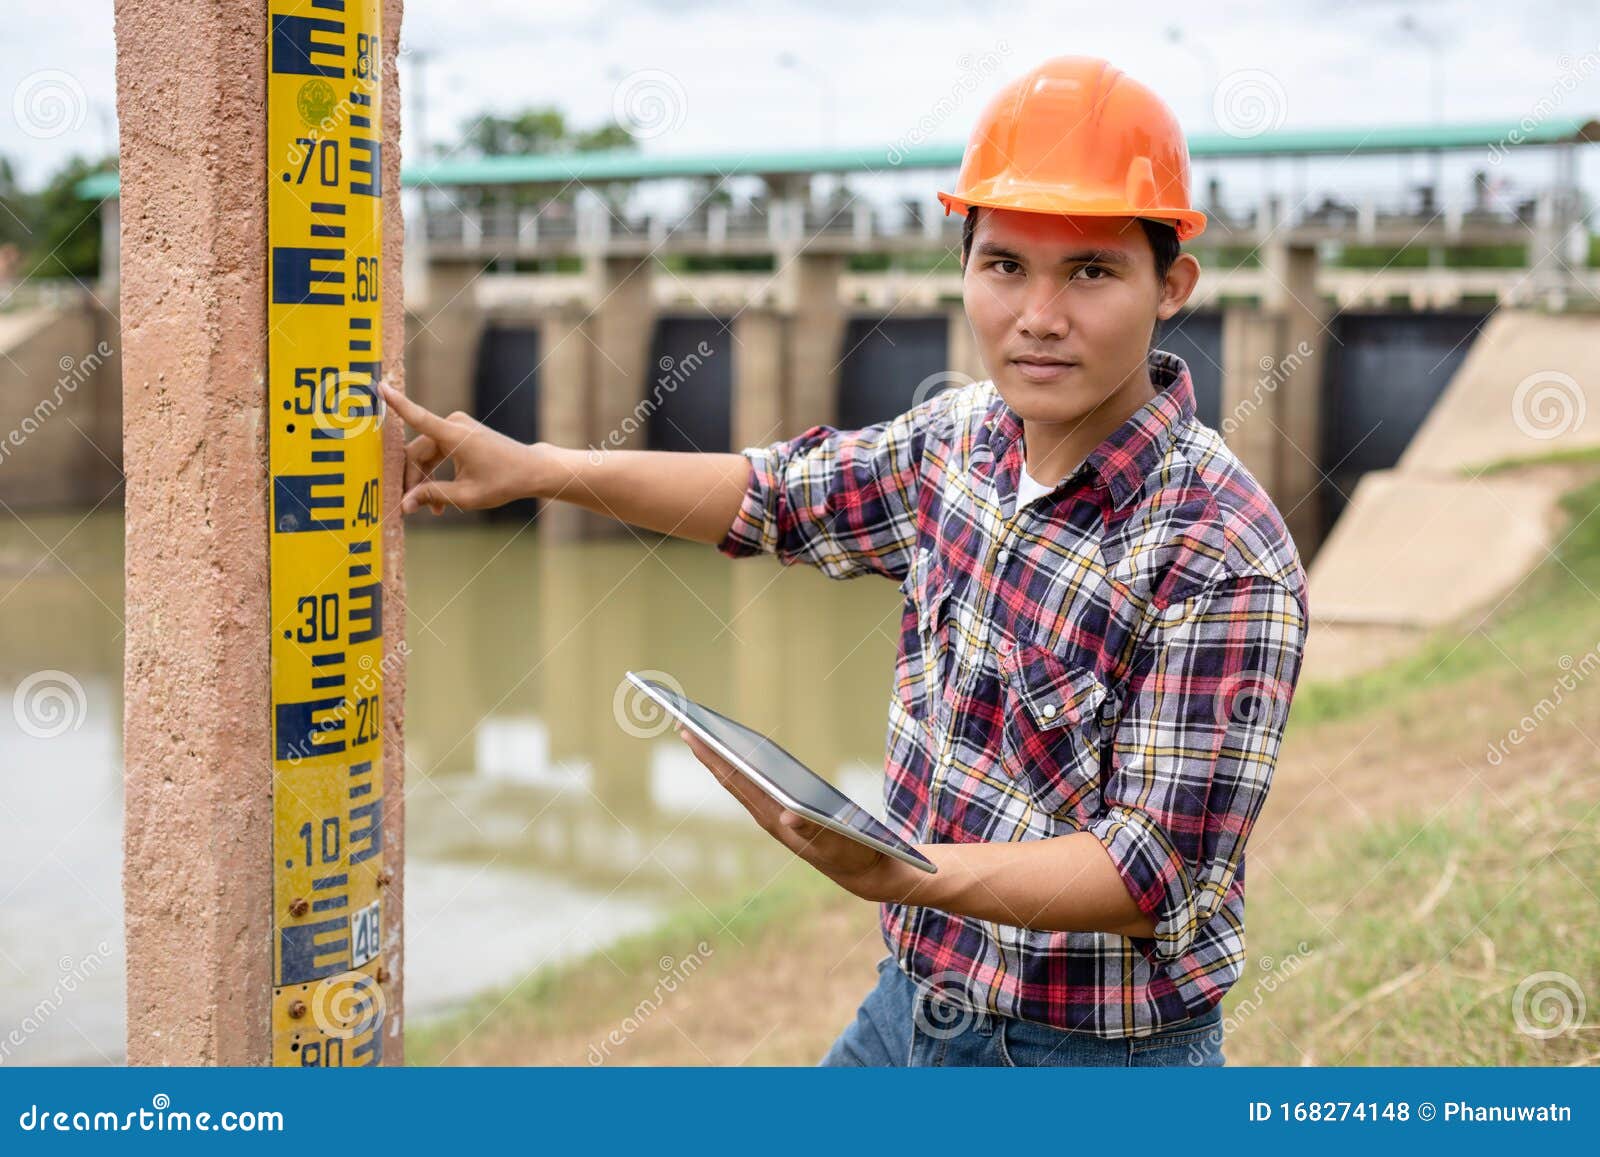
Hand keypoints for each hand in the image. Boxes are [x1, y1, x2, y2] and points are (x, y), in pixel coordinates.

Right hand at [378, 380, 537, 514]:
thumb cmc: (503, 481)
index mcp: (455, 435)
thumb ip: (433, 496)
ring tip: (429, 509)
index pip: (418, 418)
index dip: (397, 404)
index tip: (380, 386)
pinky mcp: (458, 434)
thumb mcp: (467, 495)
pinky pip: (436, 453)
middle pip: (417, 453)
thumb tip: (405, 505)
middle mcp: (453, 424)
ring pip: (425, 455)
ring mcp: (455, 427)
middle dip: (412, 480)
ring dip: (423, 481)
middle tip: (410, 508)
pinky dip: (434, 474)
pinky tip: (438, 501)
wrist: (530, 469)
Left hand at [676, 726, 915, 903]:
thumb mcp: (840, 843)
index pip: (737, 781)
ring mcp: (775, 817)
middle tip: (682, 723)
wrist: (867, 874)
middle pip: (731, 778)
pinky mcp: (785, 817)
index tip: (691, 733)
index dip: (713, 756)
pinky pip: (753, 787)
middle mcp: (768, 817)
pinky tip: (735, 758)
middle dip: (707, 752)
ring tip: (700, 736)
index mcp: (776, 819)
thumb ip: (816, 829)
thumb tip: (788, 816)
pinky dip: (738, 768)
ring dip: (718, 759)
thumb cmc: (856, 854)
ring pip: (739, 783)